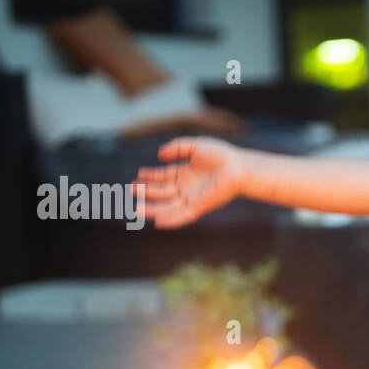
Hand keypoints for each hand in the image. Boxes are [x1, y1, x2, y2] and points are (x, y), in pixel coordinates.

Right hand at [134, 136, 249, 228]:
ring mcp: (192, 198)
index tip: (137, 176)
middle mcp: (187, 187)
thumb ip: (177, 148)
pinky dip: (170, 220)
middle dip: (145, 192)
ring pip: (167, 206)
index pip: (163, 177)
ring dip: (152, 208)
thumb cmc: (221, 155)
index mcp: (185, 174)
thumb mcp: (195, 146)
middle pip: (161, 192)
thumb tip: (159, 155)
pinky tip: (157, 222)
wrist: (238, 167)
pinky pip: (182, 216)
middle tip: (130, 190)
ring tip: (136, 208)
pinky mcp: (199, 207)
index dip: (150, 177)